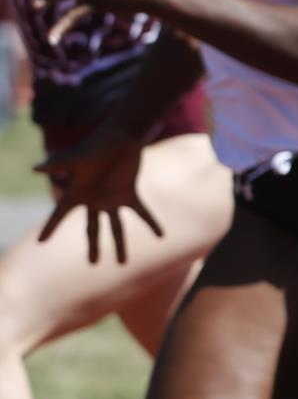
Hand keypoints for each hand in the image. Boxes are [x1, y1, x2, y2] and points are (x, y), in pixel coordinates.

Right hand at [36, 124, 162, 265]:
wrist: (119, 135)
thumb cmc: (95, 144)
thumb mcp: (75, 156)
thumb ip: (57, 164)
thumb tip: (34, 168)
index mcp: (77, 193)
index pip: (60, 214)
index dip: (50, 228)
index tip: (42, 242)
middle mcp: (94, 199)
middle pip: (93, 229)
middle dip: (93, 246)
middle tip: (93, 263)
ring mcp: (112, 198)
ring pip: (116, 227)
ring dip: (120, 244)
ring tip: (122, 263)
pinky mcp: (130, 193)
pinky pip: (142, 212)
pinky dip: (151, 223)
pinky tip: (161, 235)